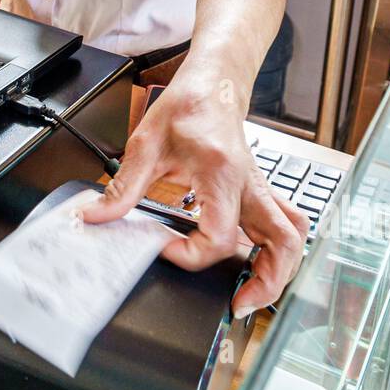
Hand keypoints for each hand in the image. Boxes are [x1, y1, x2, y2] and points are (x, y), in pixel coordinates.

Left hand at [80, 72, 309, 317]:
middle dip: (266, 281)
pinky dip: (277, 252)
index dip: (191, 253)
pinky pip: (285, 226)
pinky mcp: (261, 191)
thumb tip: (96, 217)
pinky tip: (255, 265)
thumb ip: (122, 186)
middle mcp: (250, 183)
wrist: (211, 85)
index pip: (219, 233)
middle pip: (281, 241)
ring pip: (292, 235)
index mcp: (221, 171)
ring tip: (252, 293)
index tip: (164, 248)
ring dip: (279, 270)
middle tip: (238, 304)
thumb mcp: (145, 143)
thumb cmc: (186, 106)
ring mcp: (261, 188)